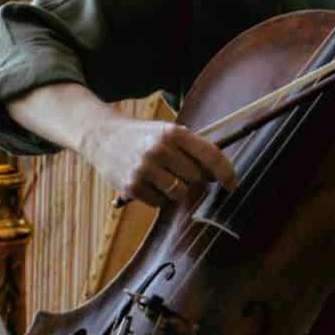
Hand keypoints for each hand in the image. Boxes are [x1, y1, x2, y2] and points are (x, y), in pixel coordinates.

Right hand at [82, 113, 235, 207]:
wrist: (103, 137)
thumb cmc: (143, 136)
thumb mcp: (167, 132)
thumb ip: (192, 149)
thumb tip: (217, 176)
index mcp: (173, 132)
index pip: (210, 155)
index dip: (225, 172)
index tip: (232, 184)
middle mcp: (160, 149)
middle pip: (196, 178)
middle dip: (193, 178)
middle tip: (178, 170)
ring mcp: (145, 169)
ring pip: (180, 193)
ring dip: (177, 189)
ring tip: (163, 177)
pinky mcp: (132, 186)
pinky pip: (161, 203)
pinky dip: (160, 198)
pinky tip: (149, 183)